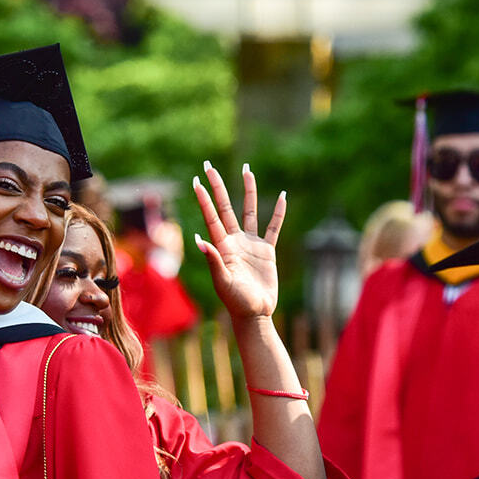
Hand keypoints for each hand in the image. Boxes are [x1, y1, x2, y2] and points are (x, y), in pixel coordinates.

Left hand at [191, 161, 284, 319]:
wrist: (254, 314)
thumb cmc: (236, 301)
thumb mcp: (223, 282)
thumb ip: (214, 261)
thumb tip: (200, 240)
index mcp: (222, 246)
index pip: (211, 216)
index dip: (204, 199)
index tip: (196, 180)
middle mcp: (234, 240)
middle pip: (226, 206)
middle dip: (218, 186)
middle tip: (209, 165)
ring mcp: (251, 244)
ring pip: (249, 210)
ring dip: (248, 190)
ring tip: (246, 170)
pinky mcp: (266, 251)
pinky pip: (273, 227)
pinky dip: (278, 213)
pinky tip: (282, 197)